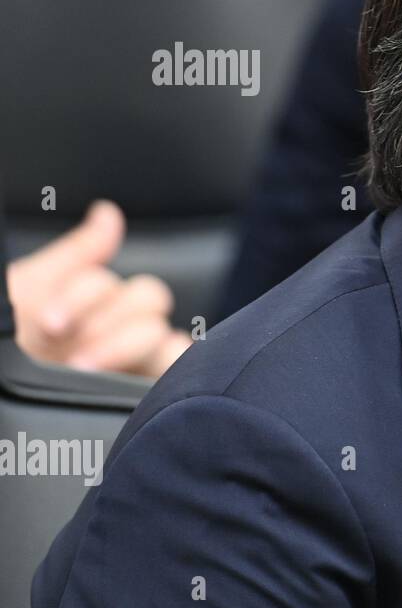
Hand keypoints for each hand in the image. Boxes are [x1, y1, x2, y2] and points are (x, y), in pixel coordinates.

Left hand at [6, 200, 192, 376]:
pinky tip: (140, 373)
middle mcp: (112, 333)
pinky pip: (179, 367)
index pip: (110, 283)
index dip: (86, 295)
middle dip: (107, 319)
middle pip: (148, 300)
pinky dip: (174, 361)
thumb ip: (74, 256)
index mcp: (86, 310)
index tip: (51, 322)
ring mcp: (131, 365)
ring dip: (128, 344)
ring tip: (86, 367)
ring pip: (164, 333)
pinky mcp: (142, 394)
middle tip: (68, 348)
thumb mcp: (27, 294)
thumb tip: (109, 213)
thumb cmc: (4, 345)